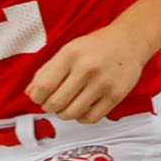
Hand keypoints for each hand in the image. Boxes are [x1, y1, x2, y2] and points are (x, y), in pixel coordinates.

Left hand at [27, 24, 153, 123]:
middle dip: (48, 107)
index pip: (43, 86)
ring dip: (63, 114)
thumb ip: (47, 70)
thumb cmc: (97, 46)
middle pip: (56, 102)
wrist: (130, 42)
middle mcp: (88, 69)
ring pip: (72, 113)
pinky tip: (81, 110)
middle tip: (51, 103)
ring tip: (66, 107)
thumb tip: (30, 93)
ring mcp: (104, 83)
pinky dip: (81, 118)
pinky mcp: (117, 95)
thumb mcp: (68, 50)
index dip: (36, 97)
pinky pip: (92, 118)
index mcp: (71, 55)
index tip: (38, 97)